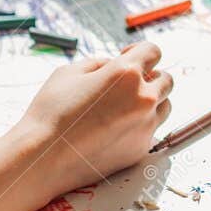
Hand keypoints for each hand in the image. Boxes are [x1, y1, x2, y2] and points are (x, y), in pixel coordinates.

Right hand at [22, 42, 172, 187]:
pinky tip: (114, 129)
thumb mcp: (70, 72)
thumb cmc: (51, 112)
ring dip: (151, 102)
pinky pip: (150, 130)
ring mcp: (145, 126)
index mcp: (126, 73)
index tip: (128, 57)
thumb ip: (100, 63)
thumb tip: (114, 65)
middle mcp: (143, 98)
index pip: (153, 51)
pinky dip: (139, 126)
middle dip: (150, 77)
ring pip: (164, 106)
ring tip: (123, 107)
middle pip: (166, 79)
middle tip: (127, 84)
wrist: (43, 158)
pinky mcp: (140, 149)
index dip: (141, 51)